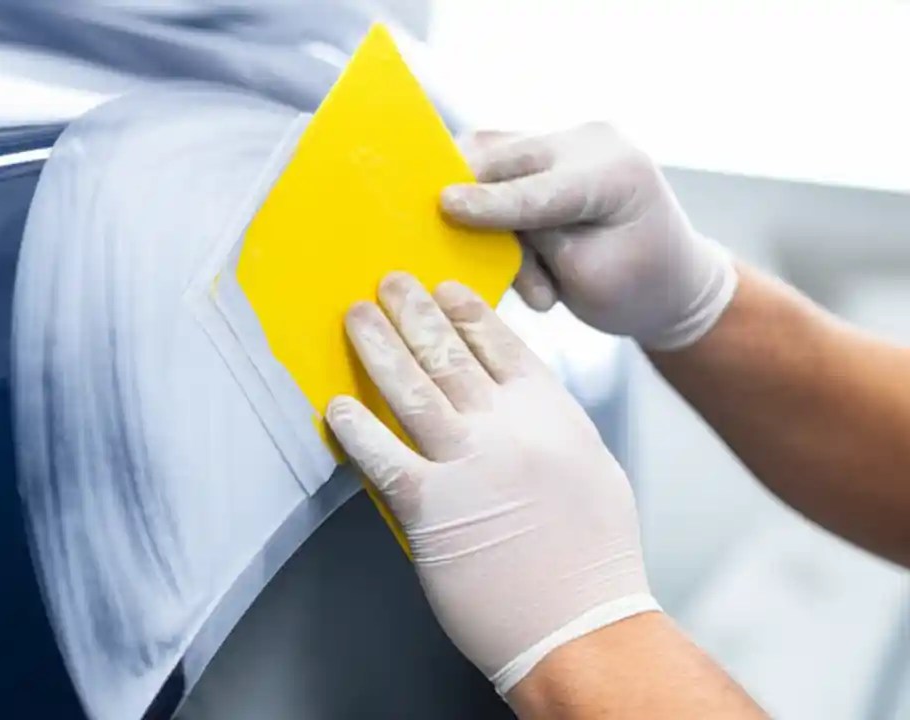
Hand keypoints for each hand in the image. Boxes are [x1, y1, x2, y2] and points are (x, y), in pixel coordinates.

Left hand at [326, 272, 657, 692]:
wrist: (586, 627)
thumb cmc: (593, 561)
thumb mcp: (591, 470)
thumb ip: (551, 428)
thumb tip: (515, 402)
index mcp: (553, 415)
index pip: (503, 346)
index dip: (468, 312)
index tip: (444, 288)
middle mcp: (510, 429)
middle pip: (450, 353)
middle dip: (414, 310)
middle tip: (388, 283)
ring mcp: (469, 464)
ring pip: (413, 388)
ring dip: (379, 346)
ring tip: (357, 316)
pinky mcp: (431, 508)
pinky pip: (382, 455)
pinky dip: (355, 427)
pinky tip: (335, 406)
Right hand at [440, 123, 736, 349]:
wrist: (674, 281)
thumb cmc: (638, 288)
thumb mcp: (587, 278)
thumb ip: (530, 240)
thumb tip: (465, 215)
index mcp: (617, 172)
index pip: (538, 189)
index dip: (488, 200)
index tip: (443, 206)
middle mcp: (591, 141)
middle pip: (502, 158)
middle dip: (471, 203)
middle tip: (460, 253)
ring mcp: (568, 141)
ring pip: (491, 159)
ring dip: (485, 213)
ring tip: (532, 276)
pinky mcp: (546, 152)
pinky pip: (497, 170)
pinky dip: (491, 207)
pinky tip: (519, 250)